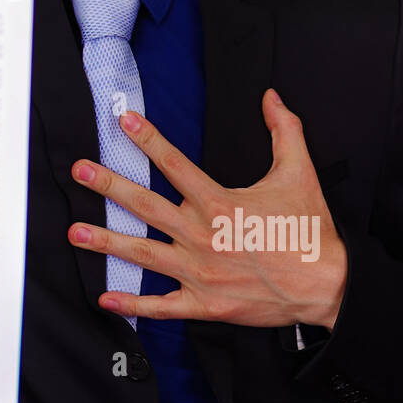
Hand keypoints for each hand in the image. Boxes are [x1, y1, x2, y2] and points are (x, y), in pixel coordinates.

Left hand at [68, 89, 347, 330]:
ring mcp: (200, 273)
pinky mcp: (205, 304)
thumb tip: (272, 96)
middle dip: (109, 186)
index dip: (149, 140)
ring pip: (144, 254)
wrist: (328, 288)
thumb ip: (284, 131)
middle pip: (146, 206)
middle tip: (80, 171)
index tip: (124, 122)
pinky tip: (106, 297)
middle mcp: (203, 236)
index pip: (176, 165)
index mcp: (221, 203)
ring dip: (106, 242)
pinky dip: (134, 304)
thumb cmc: (311, 232)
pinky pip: (162, 306)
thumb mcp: (300, 174)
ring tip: (75, 232)